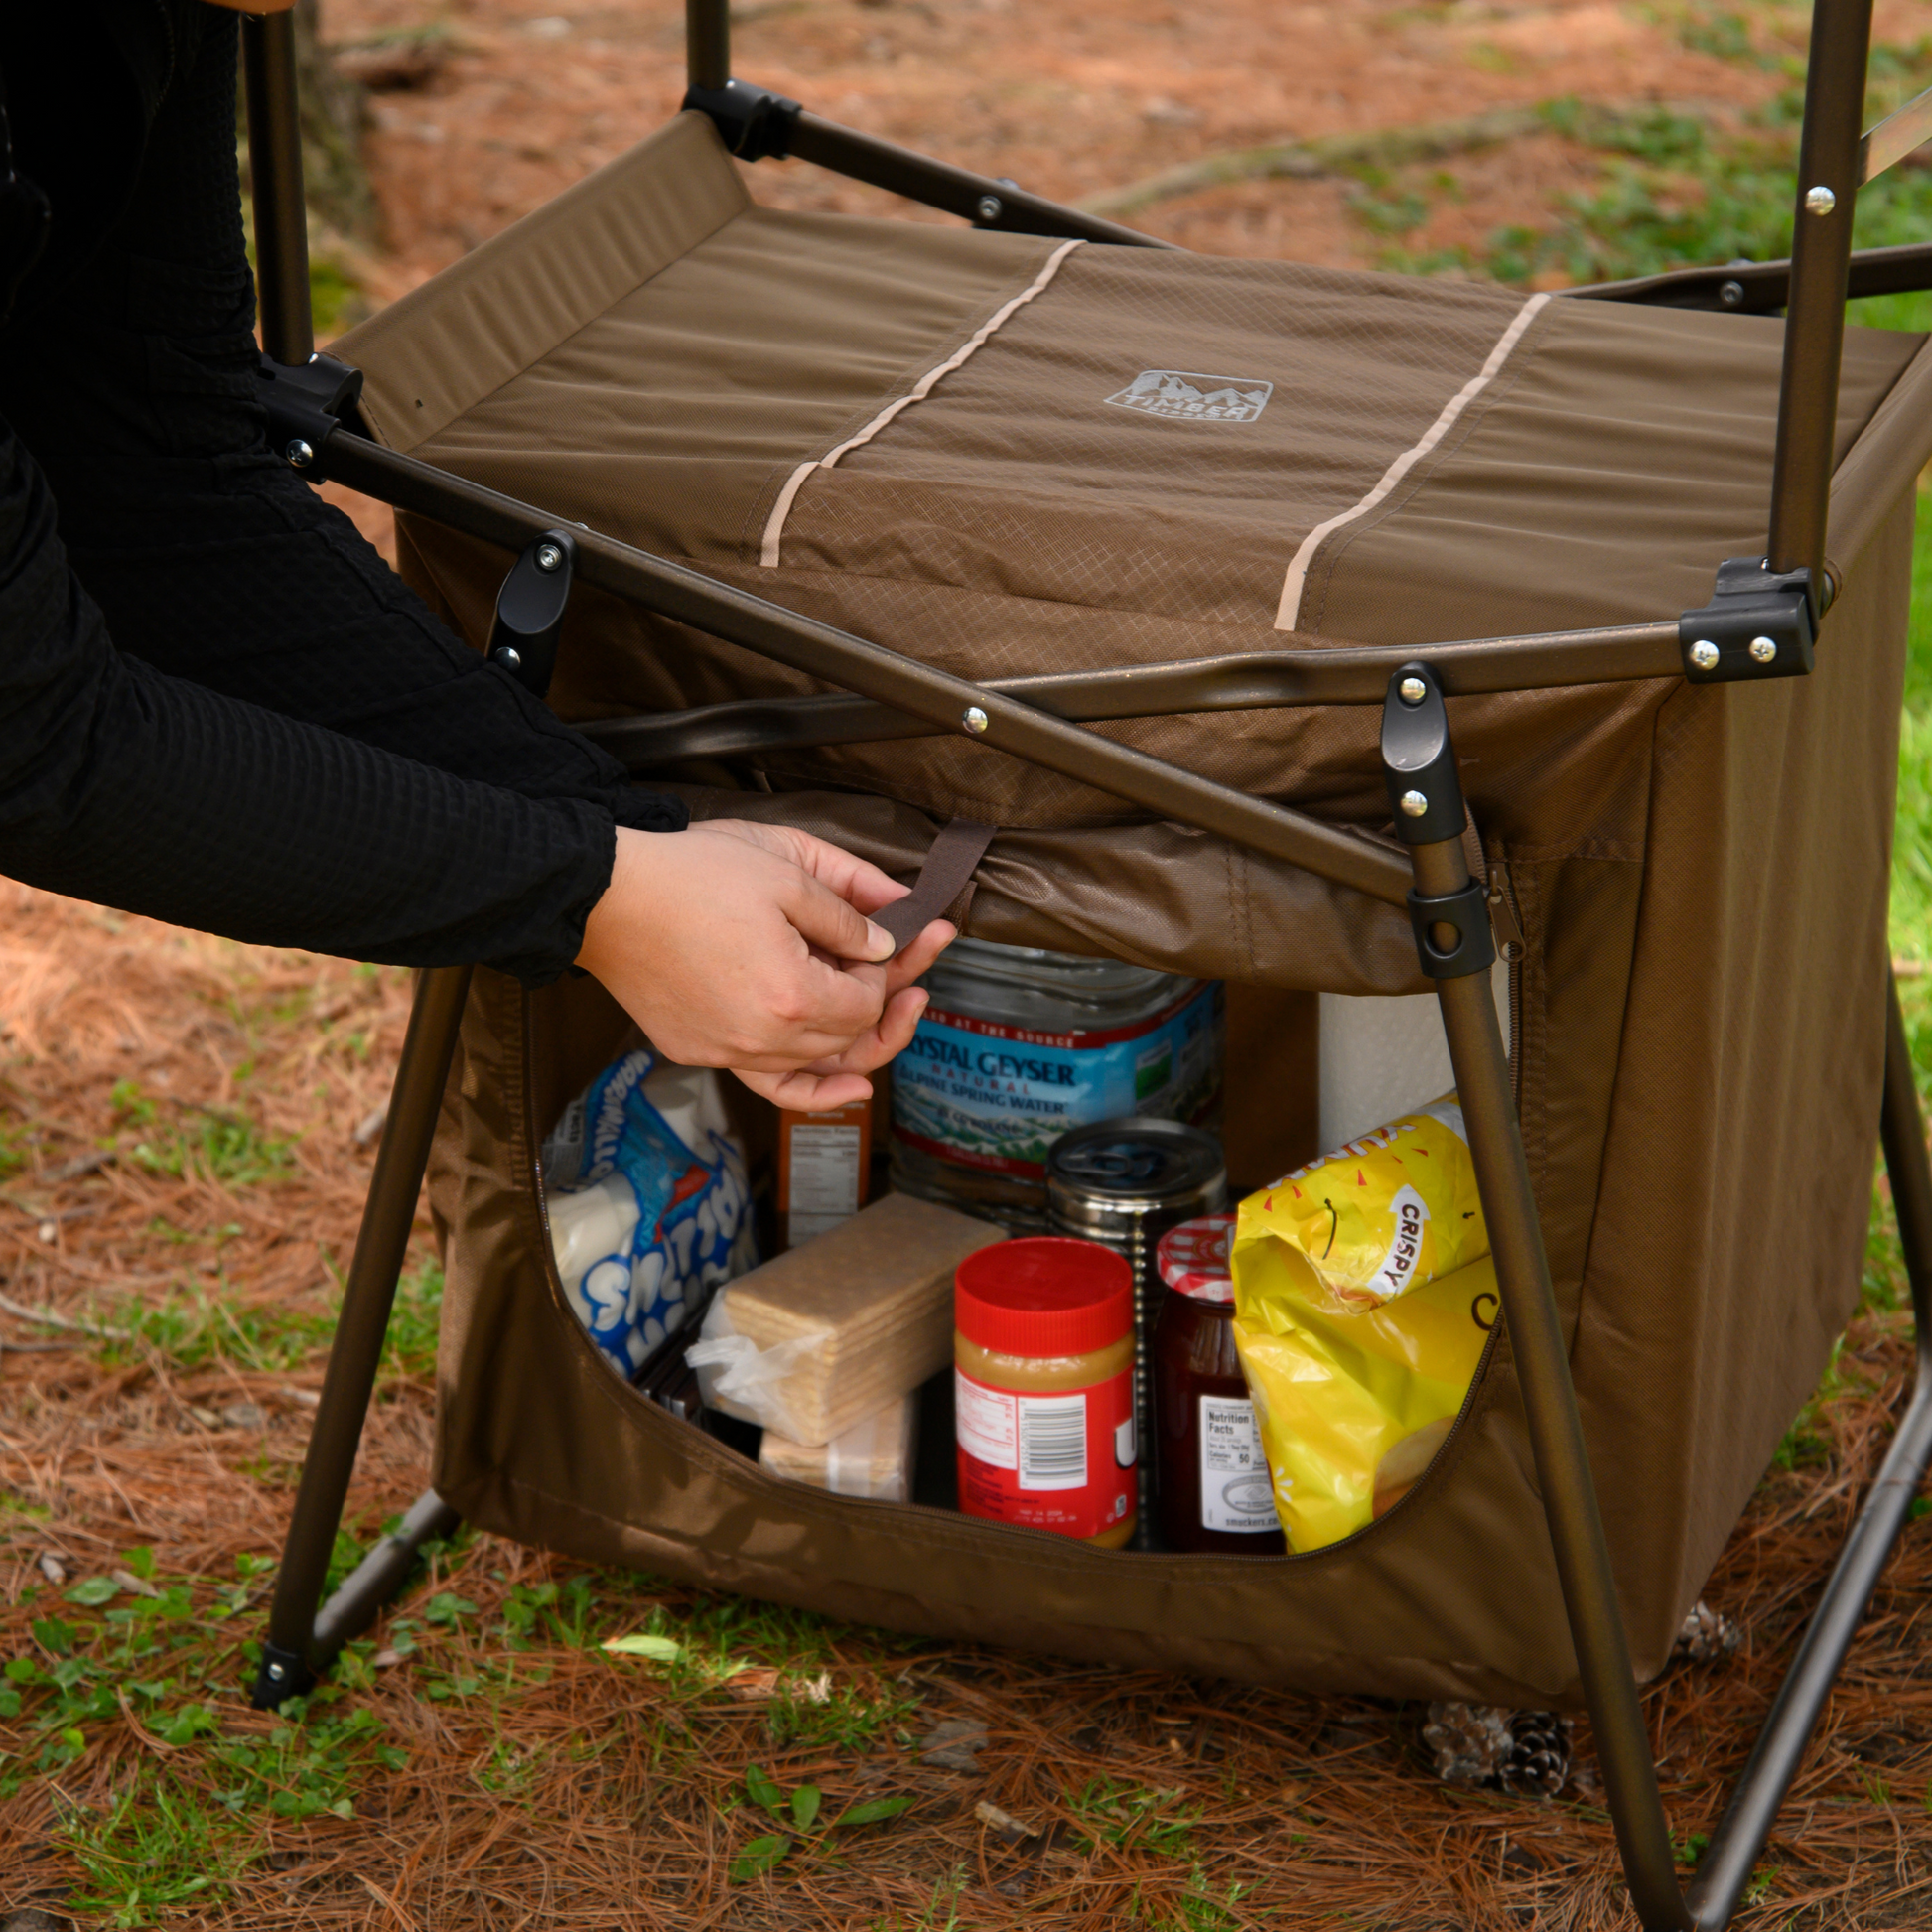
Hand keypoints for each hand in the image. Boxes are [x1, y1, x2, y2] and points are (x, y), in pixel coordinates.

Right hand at [575, 819, 952, 1111]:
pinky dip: (812, 1089)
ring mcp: (728, 1052)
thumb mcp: (787, 872)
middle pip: (848, 1037)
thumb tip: (886, 943)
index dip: (883, 971)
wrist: (607, 894)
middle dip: (882, 999)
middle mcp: (764, 1038)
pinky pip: (770, 1084)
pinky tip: (851, 1085)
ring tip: (894, 1009)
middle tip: (911, 965)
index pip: (868, 1001)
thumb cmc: (690, 875)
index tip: (878, 938)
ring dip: (855, 1039)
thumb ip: (847, 914)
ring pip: (815, 1064)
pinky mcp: (700, 1051)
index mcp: (794, 994)